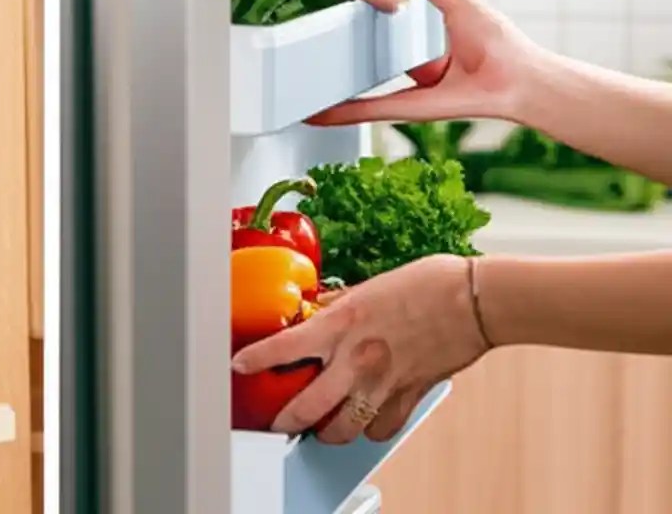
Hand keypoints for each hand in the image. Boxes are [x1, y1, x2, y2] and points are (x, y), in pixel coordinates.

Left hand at [231, 255, 490, 443]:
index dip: (255, 360)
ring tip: (321, 425)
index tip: (239, 366)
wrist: (475, 300)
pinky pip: (380, 429)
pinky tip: (365, 419)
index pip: (283, 348)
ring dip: (327, 431)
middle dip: (285, 420)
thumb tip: (316, 313)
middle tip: (277, 421)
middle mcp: (356, 358)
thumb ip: (339, 308)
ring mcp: (382, 382)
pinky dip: (369, 429)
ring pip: (341, 428)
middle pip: (306, 407)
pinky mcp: (408, 396)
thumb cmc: (428, 284)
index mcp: (341, 324)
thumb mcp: (368, 288)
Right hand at [309, 0, 546, 124]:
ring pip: (358, 81)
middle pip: (364, 49)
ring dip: (330, 79)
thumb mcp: (458, 1)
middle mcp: (409, 64)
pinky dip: (340, 114)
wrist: (517, 80)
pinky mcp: (404, 107)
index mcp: (422, 39)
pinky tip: (315, 115)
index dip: (359, 1)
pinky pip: (367, 109)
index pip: (382, 18)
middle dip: (337, 39)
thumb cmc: (499, 43)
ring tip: (301, 71)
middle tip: (308, 21)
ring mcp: (404, 86)